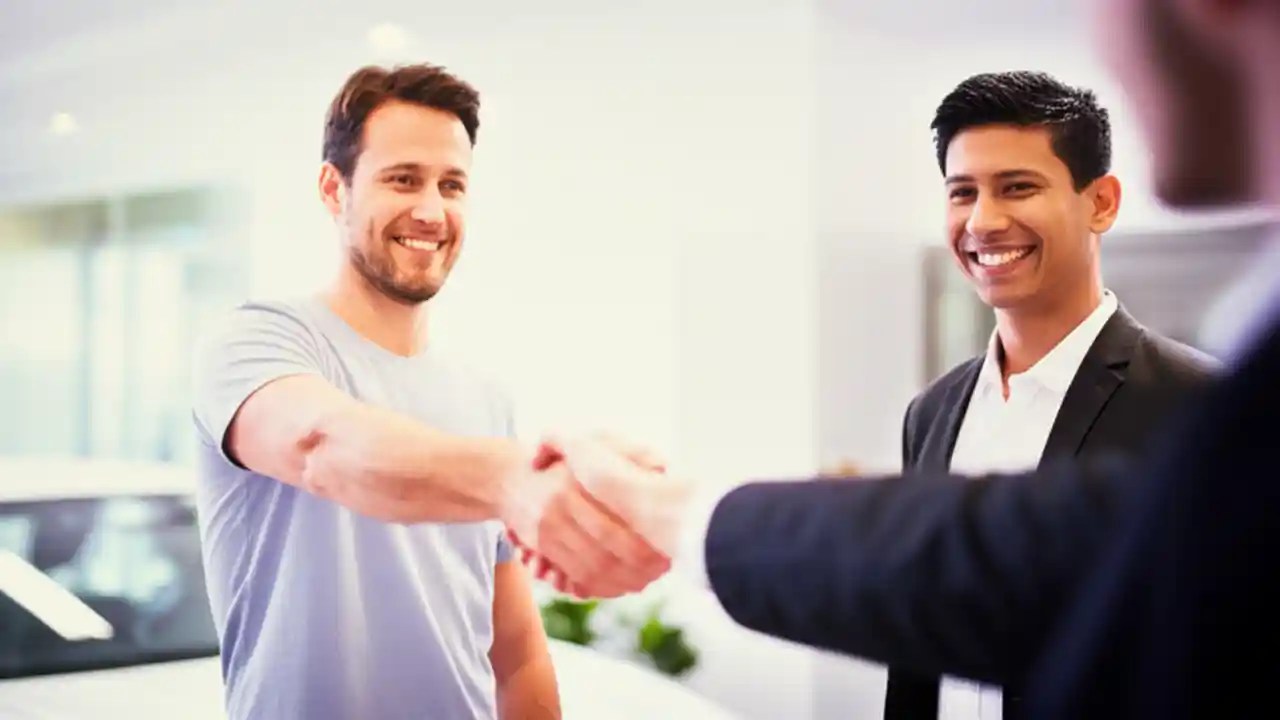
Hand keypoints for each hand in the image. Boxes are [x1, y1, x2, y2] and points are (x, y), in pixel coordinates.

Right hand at [502, 438, 669, 597]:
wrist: (508, 476)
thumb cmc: (563, 460)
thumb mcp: (592, 444)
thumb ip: (628, 452)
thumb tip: (661, 466)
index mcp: (576, 482)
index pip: (613, 522)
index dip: (641, 540)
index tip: (665, 545)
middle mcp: (559, 506)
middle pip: (603, 549)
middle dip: (636, 565)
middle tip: (662, 568)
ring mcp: (547, 528)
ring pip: (589, 567)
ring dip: (621, 580)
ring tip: (647, 579)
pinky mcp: (541, 545)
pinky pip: (573, 573)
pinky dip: (599, 585)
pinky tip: (620, 584)